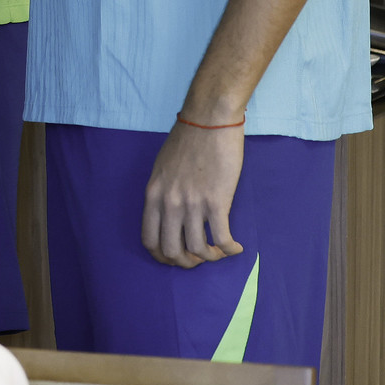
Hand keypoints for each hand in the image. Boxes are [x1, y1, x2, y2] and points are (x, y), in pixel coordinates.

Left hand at [141, 122, 244, 267]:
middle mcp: (169, 203)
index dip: (162, 257)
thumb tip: (170, 216)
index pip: (149, 239)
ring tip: (220, 252)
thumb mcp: (162, 168)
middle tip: (200, 259)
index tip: (176, 258)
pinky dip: (230, 250)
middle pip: (171, 251)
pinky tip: (236, 248)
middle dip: (186, 262)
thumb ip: (163, 193)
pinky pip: (221, 238)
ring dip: (211, 257)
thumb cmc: (187, 141)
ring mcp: (192, 203)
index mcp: (153, 195)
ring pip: (198, 249)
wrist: (208, 121)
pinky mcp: (216, 201)